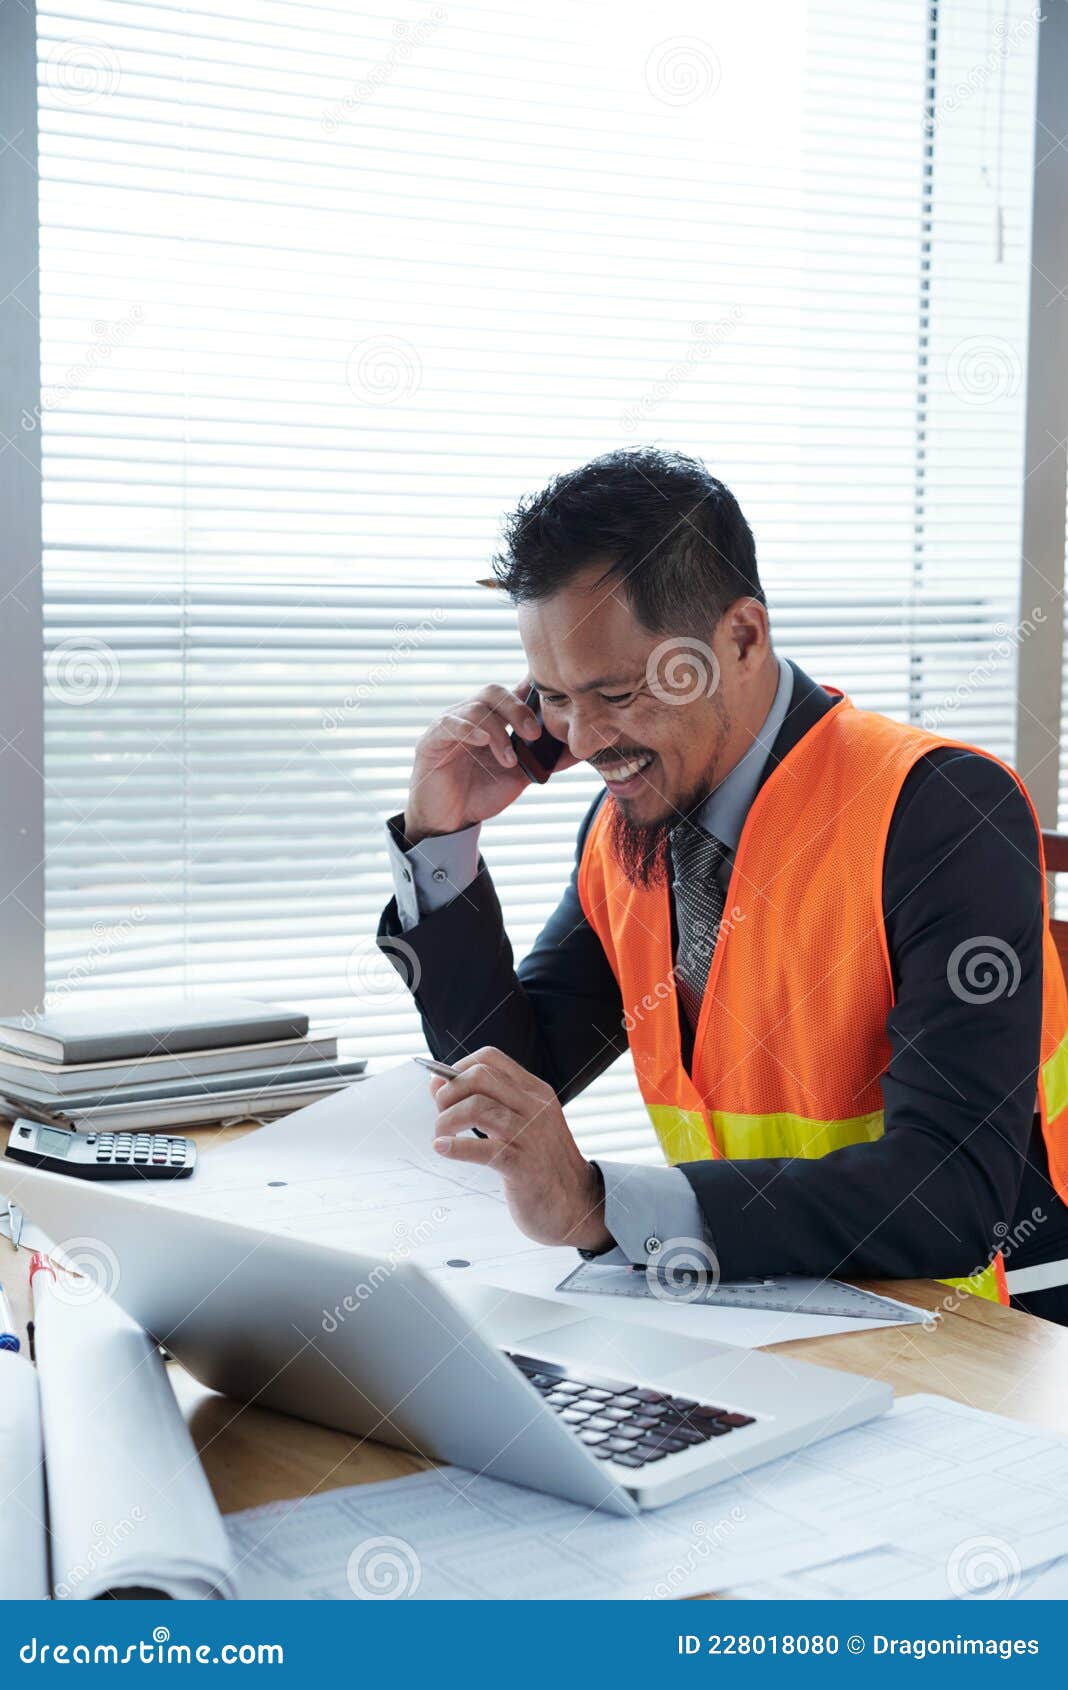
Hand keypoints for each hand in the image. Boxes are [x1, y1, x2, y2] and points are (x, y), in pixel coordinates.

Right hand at [404, 680, 574, 843]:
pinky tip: (483, 743)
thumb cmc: (481, 794)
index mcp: (493, 720)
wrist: (451, 821)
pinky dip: (469, 729)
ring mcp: (451, 725)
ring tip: (508, 760)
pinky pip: (450, 723)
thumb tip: (580, 750)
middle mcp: (471, 716)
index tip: (553, 695)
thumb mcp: (520, 776)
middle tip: (534, 735)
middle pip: (494, 692)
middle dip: (518, 709)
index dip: (531, 687)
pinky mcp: (432, 740)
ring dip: (498, 732)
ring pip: (476, 707)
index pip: (512, 691)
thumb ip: (544, 760)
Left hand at [428, 1046, 611, 1250]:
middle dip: (448, 1093)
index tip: (444, 1089)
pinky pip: (483, 1148)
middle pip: (479, 1077)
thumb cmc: (541, 1165)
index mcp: (535, 1092)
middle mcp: (535, 1107)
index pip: (490, 1058)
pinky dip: (456, 1147)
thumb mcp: (522, 1124)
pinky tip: (443, 1149)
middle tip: (442, 1116)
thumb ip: (487, 1102)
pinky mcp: (524, 1167)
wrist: (576, 1205)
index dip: (458, 1068)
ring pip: (478, 1108)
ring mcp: (531, 1136)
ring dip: (446, 1120)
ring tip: (441, 1136)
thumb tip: (436, 1083)